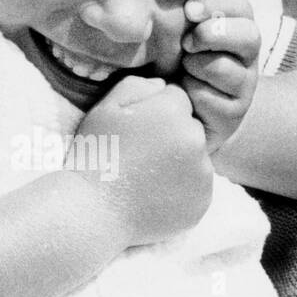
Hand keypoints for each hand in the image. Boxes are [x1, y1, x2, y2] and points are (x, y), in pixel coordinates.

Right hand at [75, 75, 211, 246]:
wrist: (94, 211)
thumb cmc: (95, 155)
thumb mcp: (105, 107)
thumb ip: (137, 85)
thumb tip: (163, 85)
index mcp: (173, 113)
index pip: (177, 98)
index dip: (155, 110)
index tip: (136, 127)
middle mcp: (196, 141)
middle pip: (190, 127)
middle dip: (171, 134)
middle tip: (140, 152)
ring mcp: (202, 176)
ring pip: (195, 157)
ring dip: (178, 161)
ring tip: (145, 175)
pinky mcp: (202, 203)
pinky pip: (196, 186)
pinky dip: (181, 188)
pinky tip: (153, 193)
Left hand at [180, 0, 260, 152]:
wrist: (170, 110)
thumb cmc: (168, 61)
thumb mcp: (171, 32)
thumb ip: (175, 11)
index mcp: (233, 27)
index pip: (240, 5)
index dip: (216, 3)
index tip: (188, 9)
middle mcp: (246, 55)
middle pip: (250, 35)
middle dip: (213, 34)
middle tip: (187, 43)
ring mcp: (244, 85)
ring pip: (224, 68)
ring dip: (195, 66)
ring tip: (184, 70)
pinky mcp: (233, 113)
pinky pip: (210, 97)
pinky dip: (190, 92)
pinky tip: (184, 94)